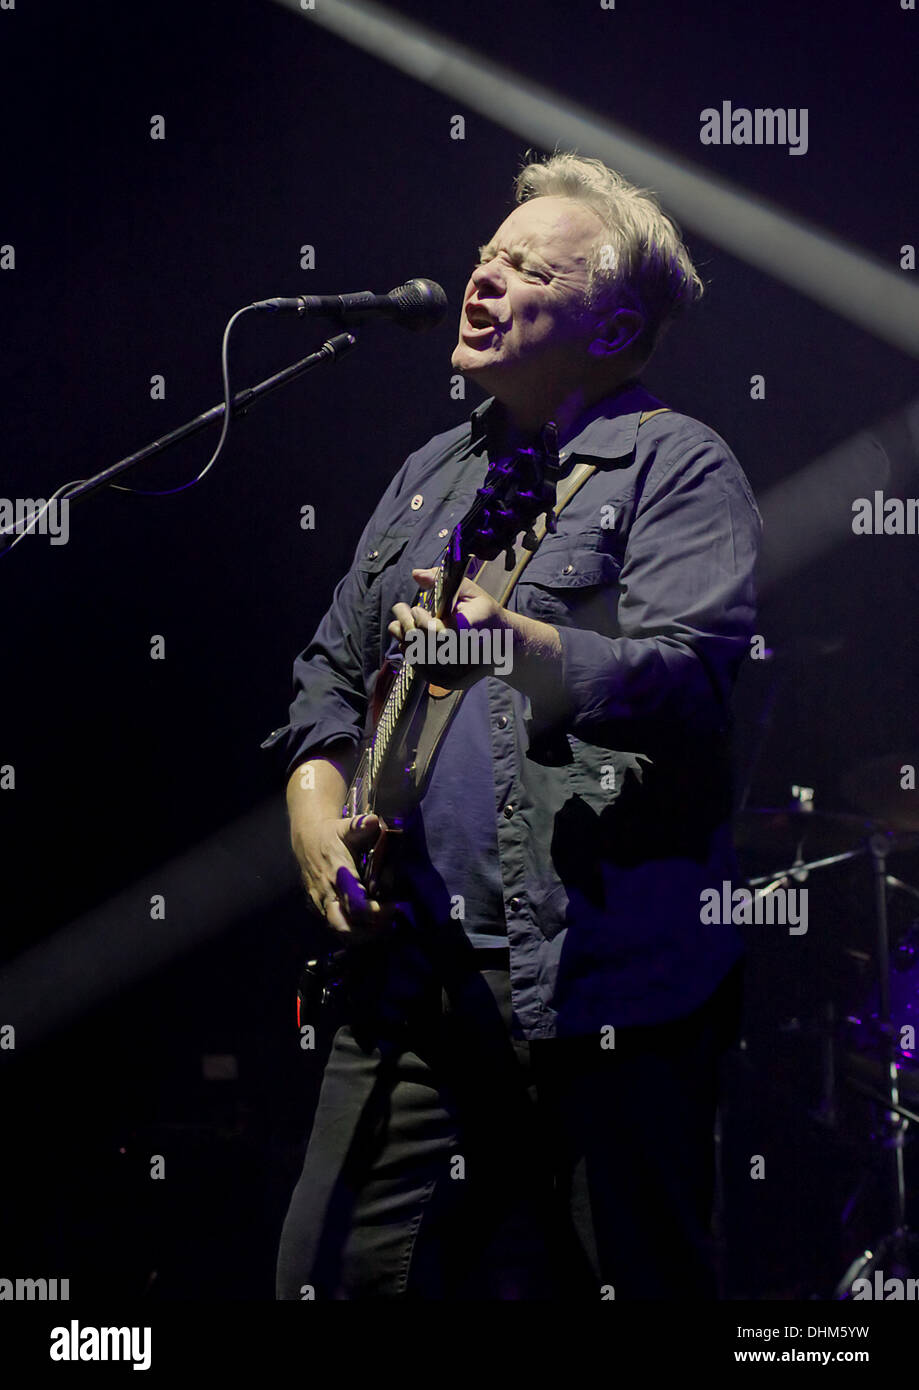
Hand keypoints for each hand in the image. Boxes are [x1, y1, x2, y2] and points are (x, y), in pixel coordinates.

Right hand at [293, 811, 398, 941]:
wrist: (307, 840)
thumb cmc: (333, 834)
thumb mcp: (346, 826)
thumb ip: (360, 825)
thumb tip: (373, 821)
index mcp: (337, 873)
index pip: (354, 903)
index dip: (375, 911)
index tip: (392, 905)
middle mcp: (327, 892)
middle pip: (344, 926)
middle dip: (369, 931)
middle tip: (388, 922)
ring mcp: (322, 903)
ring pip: (340, 932)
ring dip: (363, 935)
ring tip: (383, 926)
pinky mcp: (321, 909)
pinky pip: (336, 928)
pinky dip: (355, 933)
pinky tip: (371, 927)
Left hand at [388, 566, 511, 689]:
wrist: (503, 644)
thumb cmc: (484, 613)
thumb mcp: (469, 591)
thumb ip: (442, 580)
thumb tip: (416, 574)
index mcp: (470, 629)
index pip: (436, 630)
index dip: (421, 620)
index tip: (416, 608)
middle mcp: (464, 654)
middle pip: (423, 645)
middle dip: (406, 626)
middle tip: (400, 610)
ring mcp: (457, 672)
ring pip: (419, 659)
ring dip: (404, 639)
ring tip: (399, 625)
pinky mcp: (450, 682)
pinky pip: (422, 671)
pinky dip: (411, 655)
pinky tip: (407, 642)